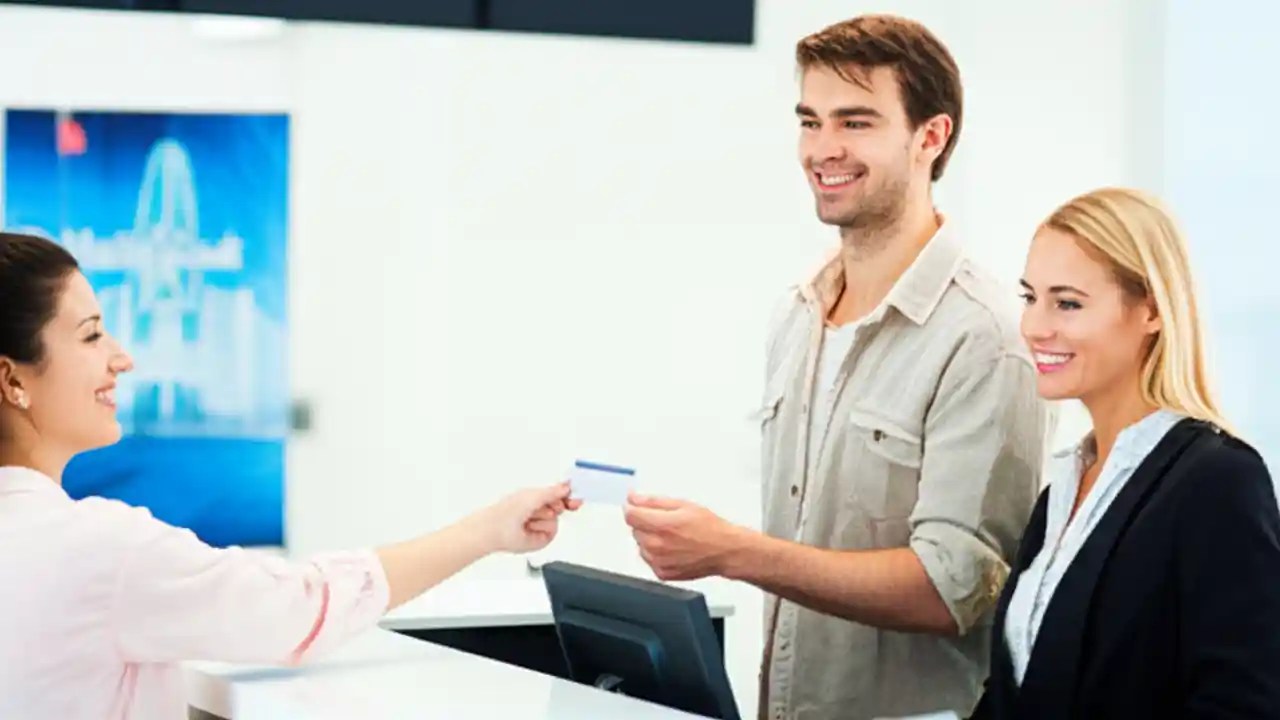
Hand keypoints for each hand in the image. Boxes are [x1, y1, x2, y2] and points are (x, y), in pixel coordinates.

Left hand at [478, 483, 582, 553]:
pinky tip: (529, 528)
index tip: (577, 494)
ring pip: (556, 520)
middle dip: (562, 505)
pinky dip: (541, 529)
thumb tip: (567, 486)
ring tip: (529, 518)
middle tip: (563, 504)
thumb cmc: (506, 511)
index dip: (569, 495)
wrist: (495, 530)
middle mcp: (539, 511)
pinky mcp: (540, 539)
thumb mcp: (533, 495)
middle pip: (561, 507)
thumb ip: (553, 491)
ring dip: (543, 518)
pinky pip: (552, 533)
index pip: (559, 495)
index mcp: (536, 497)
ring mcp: (540, 525)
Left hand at [624, 492, 747, 580]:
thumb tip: (634, 498)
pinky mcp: (662, 574)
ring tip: (672, 535)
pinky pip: (649, 559)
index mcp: (662, 526)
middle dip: (645, 522)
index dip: (631, 507)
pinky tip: (672, 548)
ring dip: (650, 538)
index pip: (630, 516)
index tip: (635, 505)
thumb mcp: (683, 505)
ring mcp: (659, 562)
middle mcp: (657, 546)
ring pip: (640, 545)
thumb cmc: (710, 528)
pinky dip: (655, 553)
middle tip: (665, 521)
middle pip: (635, 530)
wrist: (725, 551)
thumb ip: (653, 501)